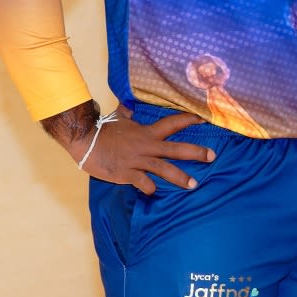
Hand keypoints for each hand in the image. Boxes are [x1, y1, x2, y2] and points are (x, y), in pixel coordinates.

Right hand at [73, 109, 216, 194]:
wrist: (84, 141)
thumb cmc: (102, 130)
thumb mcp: (119, 119)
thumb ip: (128, 113)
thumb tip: (129, 104)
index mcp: (147, 132)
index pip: (172, 123)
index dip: (188, 120)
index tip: (203, 119)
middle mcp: (146, 146)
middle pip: (176, 148)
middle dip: (196, 152)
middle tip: (212, 156)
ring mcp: (137, 160)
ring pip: (164, 168)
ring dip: (180, 177)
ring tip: (194, 185)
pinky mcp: (126, 173)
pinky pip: (142, 182)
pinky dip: (149, 187)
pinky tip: (153, 191)